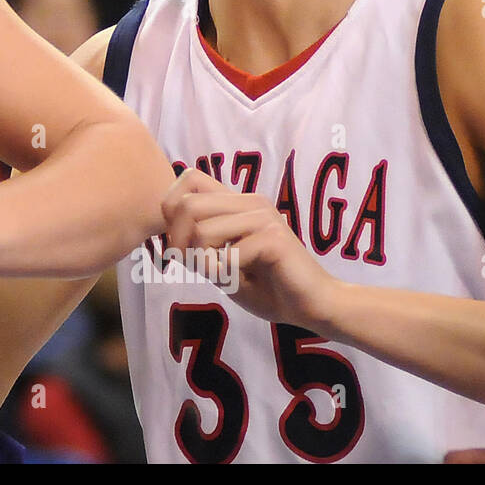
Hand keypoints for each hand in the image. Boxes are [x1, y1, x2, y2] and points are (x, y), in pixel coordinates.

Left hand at [162, 168, 341, 329]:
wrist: (315, 306)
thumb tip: (169, 236)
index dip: (171, 209)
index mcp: (238, 203)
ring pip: (202, 230)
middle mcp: (250, 201)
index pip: (189, 178)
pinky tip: (240, 280)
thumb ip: (199, 246)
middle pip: (187, 205)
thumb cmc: (270, 287)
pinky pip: (227, 254)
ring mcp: (263, 217)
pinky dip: (223, 273)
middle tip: (191, 265)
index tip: (179, 242)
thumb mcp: (223, 265)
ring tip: (218, 274)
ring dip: (200, 260)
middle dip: (177, 241)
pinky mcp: (274, 238)